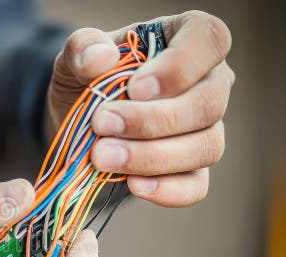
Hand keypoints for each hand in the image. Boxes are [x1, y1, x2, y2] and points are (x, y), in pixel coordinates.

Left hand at [47, 10, 234, 206]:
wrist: (79, 124)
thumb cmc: (87, 79)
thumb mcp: (75, 57)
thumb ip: (82, 48)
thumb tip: (99, 58)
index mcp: (186, 40)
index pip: (210, 39)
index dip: (179, 66)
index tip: (135, 88)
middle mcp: (208, 82)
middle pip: (209, 104)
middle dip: (153, 121)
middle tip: (101, 125)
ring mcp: (206, 129)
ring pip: (206, 147)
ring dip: (153, 156)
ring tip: (103, 157)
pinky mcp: (193, 170)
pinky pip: (197, 186)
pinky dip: (166, 189)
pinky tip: (132, 184)